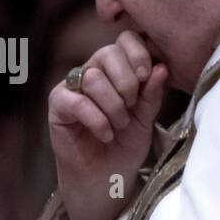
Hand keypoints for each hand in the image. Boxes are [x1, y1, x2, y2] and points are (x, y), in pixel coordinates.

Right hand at [49, 31, 167, 219]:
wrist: (107, 178)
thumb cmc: (126, 146)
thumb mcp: (146, 118)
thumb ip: (152, 93)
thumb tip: (162, 67)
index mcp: (116, 69)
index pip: (124, 41)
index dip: (138, 55)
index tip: (147, 77)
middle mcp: (92, 72)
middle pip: (107, 53)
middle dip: (127, 83)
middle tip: (132, 108)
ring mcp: (72, 87)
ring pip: (93, 77)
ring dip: (113, 106)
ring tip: (119, 126)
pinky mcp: (58, 105)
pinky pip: (76, 101)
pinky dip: (96, 120)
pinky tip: (105, 135)